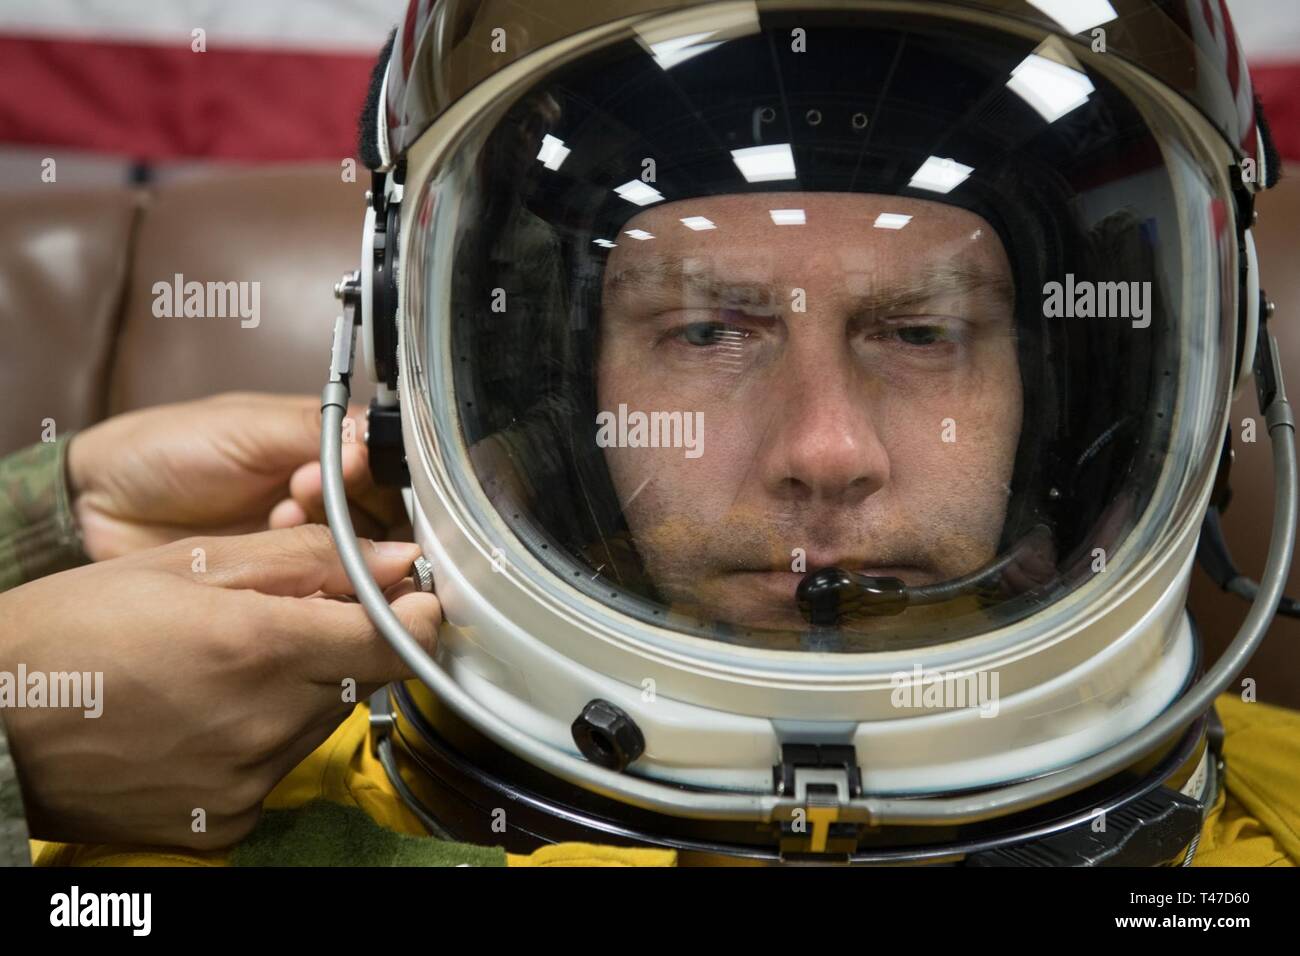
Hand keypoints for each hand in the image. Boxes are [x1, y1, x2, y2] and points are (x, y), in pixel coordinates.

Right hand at [0, 525, 438, 848]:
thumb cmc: (75, 631)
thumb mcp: (187, 565)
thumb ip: (303, 559)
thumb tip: (393, 556)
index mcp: (261, 648)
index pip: (394, 641)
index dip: (412, 616)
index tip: (409, 599)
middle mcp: (265, 724)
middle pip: (357, 680)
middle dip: (338, 647)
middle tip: (278, 624)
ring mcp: (247, 780)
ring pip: (318, 722)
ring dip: (297, 691)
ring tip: (224, 669)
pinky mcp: (227, 819)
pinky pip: (276, 768)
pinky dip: (260, 738)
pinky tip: (205, 717)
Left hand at [67, 392, 406, 560]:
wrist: (96, 505)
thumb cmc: (163, 449)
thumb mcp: (243, 428)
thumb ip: (312, 432)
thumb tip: (371, 441)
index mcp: (317, 444)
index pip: (381, 461)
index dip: (378, 469)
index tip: (355, 470)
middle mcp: (318, 493)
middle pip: (380, 510)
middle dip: (352, 501)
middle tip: (307, 491)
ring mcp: (300, 538)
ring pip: (355, 548)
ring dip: (329, 533)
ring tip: (284, 510)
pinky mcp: (280, 579)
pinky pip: (321, 582)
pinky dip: (309, 567)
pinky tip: (275, 544)